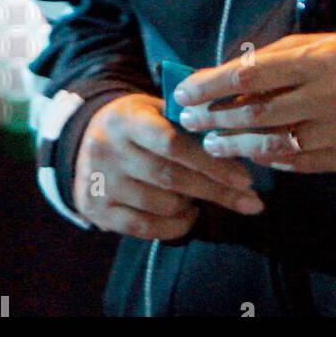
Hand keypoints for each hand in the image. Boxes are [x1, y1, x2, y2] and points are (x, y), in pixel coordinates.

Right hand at [73, 92, 264, 239]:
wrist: (85, 136)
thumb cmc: (137, 121)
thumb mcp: (156, 108)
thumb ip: (188, 121)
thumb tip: (234, 139)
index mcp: (127, 120)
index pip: (173, 143)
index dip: (211, 162)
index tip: (245, 178)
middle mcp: (108, 152)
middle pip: (171, 178)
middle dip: (216, 190)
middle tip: (249, 199)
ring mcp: (99, 183)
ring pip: (161, 205)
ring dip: (194, 205)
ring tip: (210, 196)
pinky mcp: (95, 210)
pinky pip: (144, 228)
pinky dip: (174, 227)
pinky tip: (190, 216)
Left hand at [175, 32, 335, 175]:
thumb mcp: (328, 42)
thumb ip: (283, 57)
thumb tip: (233, 73)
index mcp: (320, 60)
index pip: (251, 74)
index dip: (213, 85)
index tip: (186, 93)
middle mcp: (328, 96)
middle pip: (256, 114)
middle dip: (215, 119)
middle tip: (190, 123)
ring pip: (274, 145)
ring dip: (237, 146)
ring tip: (214, 145)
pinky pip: (299, 163)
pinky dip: (271, 159)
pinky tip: (254, 154)